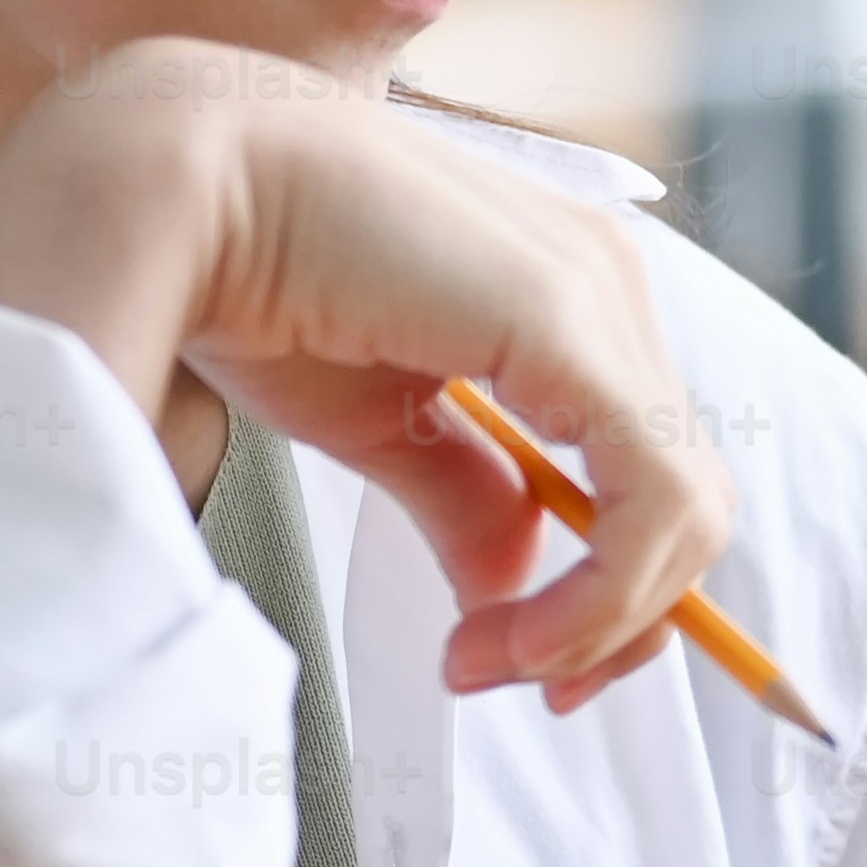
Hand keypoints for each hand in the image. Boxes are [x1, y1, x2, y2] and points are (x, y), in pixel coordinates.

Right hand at [0, 37, 736, 708]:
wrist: (180, 189)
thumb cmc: (258, 279)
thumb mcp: (385, 424)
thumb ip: (466, 498)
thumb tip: (511, 594)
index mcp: (567, 294)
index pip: (653, 468)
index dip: (616, 590)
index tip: (526, 662)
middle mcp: (605, 282)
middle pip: (686, 500)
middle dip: (613, 622)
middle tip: (512, 677)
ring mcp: (600, 293)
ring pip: (686, 510)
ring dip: (599, 622)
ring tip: (487, 661)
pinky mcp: (574, 320)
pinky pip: (654, 494)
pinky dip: (604, 592)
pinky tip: (514, 633)